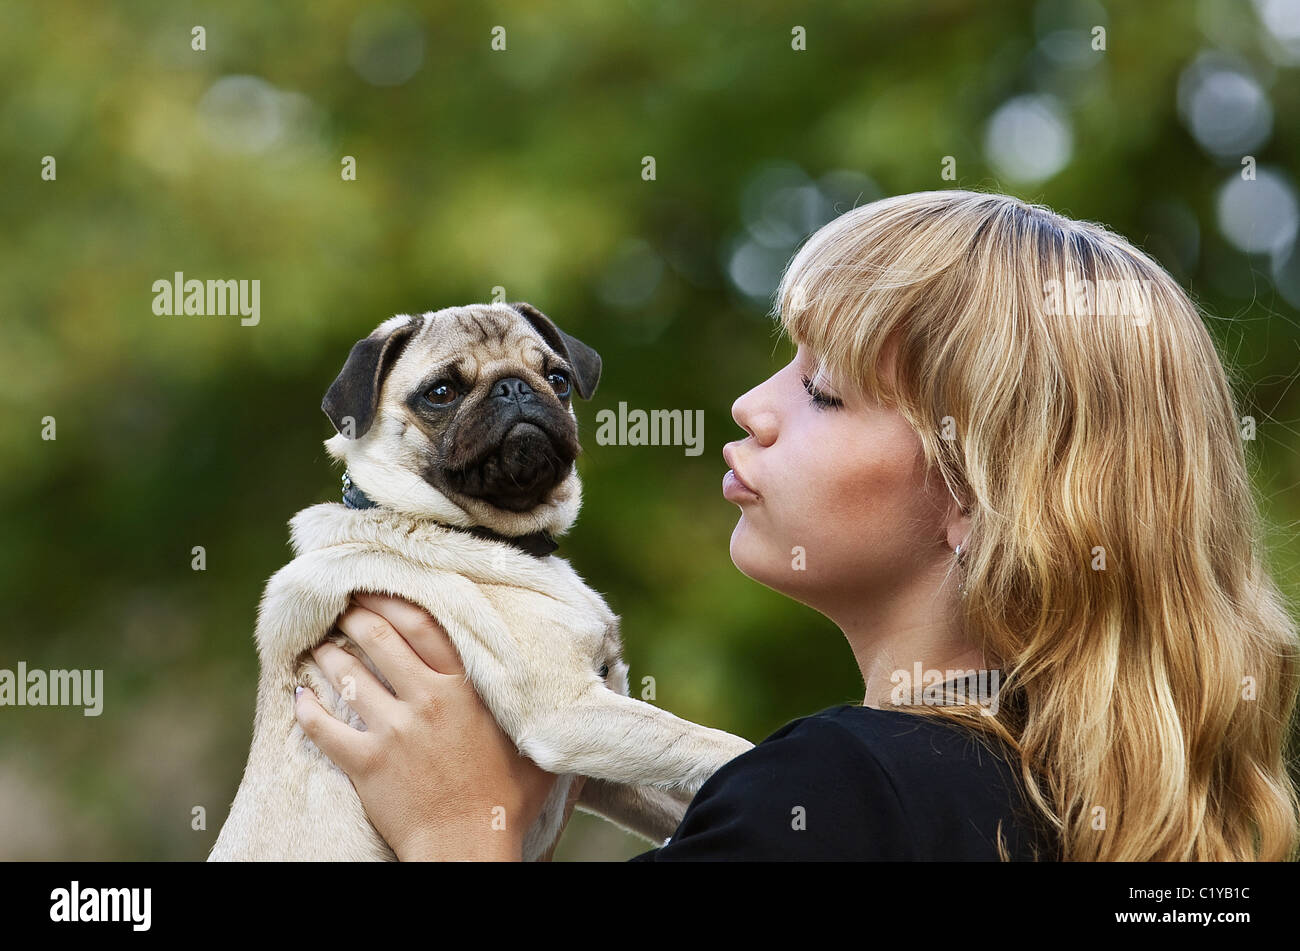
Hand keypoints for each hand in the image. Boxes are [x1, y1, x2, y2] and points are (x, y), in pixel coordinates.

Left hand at [292, 592, 581, 860]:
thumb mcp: (538, 744)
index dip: (396, 599)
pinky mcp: (366, 763)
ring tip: (320, 644)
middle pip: (380, 637)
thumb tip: (590, 673)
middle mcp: (427, 699)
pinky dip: (305, 708)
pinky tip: (297, 696)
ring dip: (328, 654)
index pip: (424, 623)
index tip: (381, 587)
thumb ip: (545, 704)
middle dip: (357, 615)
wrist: (470, 847)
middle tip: (345, 606)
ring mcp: (393, 730)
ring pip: (347, 674)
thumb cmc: (509, 800)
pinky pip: (323, 727)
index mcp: (466, 687)